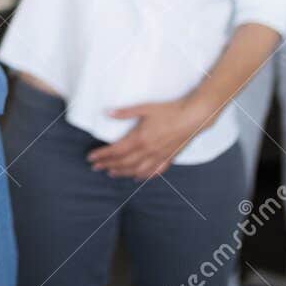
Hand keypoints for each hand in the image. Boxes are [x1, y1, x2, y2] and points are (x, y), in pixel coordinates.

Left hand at [87, 96, 211, 178]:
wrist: (194, 117)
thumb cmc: (170, 110)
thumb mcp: (145, 108)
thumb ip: (125, 112)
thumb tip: (107, 113)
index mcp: (140, 138)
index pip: (116, 151)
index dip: (102, 155)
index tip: (91, 158)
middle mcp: (148, 151)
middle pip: (123, 163)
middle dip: (108, 165)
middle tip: (96, 167)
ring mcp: (159, 157)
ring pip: (137, 170)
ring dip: (122, 173)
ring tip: (111, 173)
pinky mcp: (169, 158)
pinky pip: (154, 172)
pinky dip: (143, 176)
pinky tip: (137, 177)